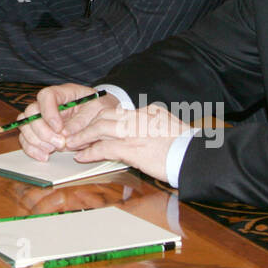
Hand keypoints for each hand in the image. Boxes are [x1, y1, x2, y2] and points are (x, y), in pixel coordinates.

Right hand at [17, 83, 103, 160]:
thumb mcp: (99, 109)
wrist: (101, 116)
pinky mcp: (39, 132)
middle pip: (31, 112)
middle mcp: (47, 104)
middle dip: (43, 131)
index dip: (48, 112)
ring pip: (25, 125)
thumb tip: (66, 134)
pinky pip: (26, 139)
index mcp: (62, 93)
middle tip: (59, 143)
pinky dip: (31, 149)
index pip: (46, 96)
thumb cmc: (99, 108)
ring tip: (52, 150)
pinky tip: (44, 156)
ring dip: (36, 141)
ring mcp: (41, 118)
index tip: (59, 128)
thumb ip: (83, 120)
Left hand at [59, 103, 189, 182]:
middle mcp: (138, 117)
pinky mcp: (131, 149)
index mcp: (148, 111)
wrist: (196, 157)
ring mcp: (133, 132)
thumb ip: (153, 125)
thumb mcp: (169, 127)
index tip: (90, 123)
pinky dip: (90, 152)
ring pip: (99, 128)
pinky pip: (103, 148)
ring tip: (71, 143)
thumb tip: (145, 130)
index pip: (117, 111)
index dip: (99, 117)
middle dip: (86, 123)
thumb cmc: (187, 147)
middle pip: (103, 115)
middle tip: (73, 131)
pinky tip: (81, 156)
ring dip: (82, 136)